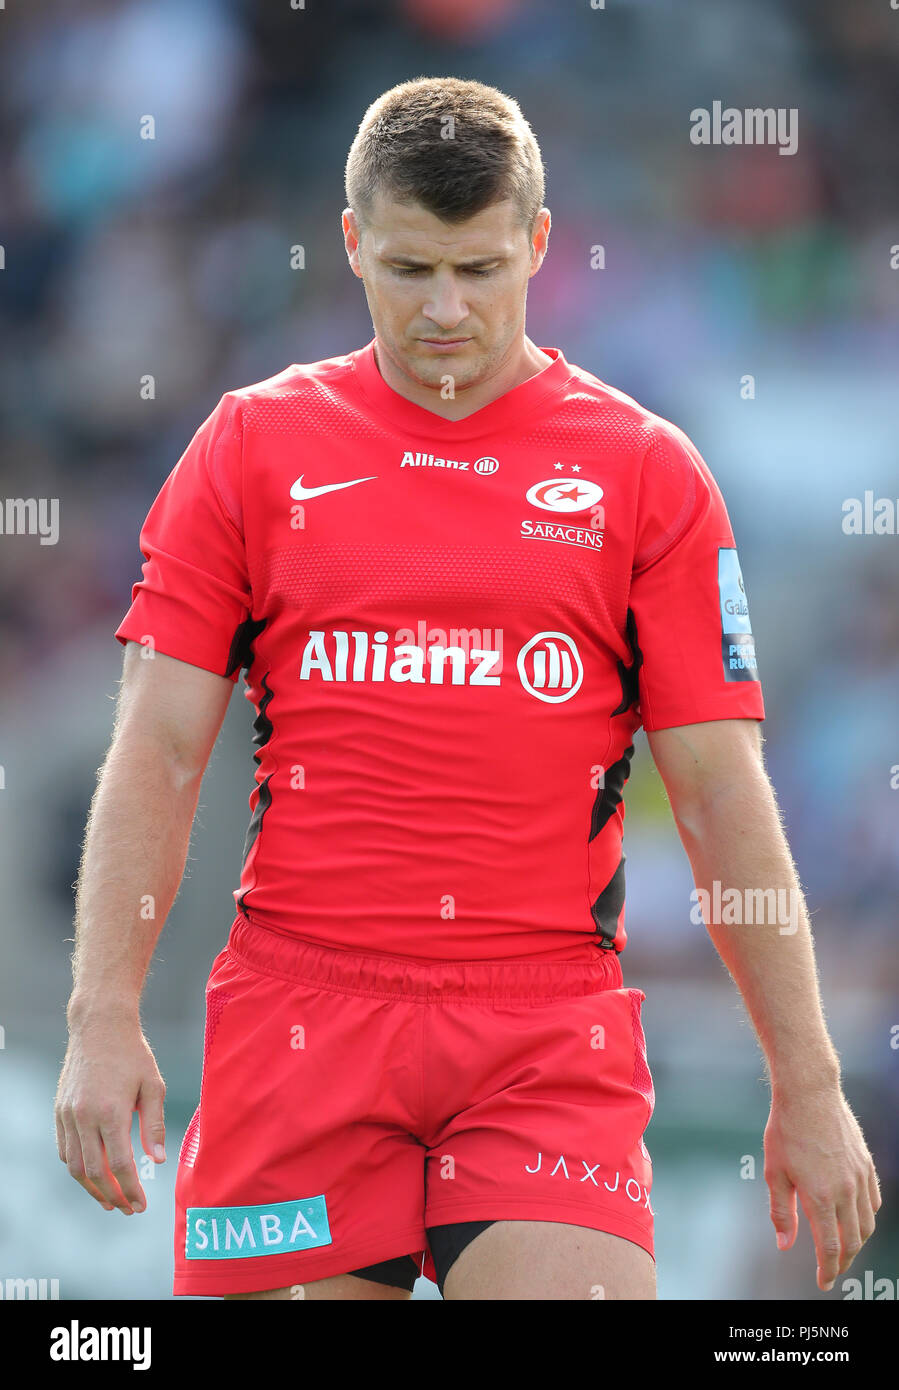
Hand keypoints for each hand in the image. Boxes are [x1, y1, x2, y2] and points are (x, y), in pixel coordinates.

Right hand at [55, 1008, 166, 1214]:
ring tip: (109, 1200)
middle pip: (94, 1172)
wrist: (99, 1025)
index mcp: (111, 1112)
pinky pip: (64, 1149)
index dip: (130, 1190)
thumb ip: (154, 1124)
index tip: (141, 1205)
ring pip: (74, 1166)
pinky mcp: (59, 1111)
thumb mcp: (153, 1085)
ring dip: (91, 1188)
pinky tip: (92, 1174)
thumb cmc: (132, 1054)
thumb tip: (157, 1160)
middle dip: (112, 1196)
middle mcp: (84, 1116)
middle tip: (127, 1210)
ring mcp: (68, 1115)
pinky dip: (77, 1167)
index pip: (120, 1165)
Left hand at [764, 1083, 880, 1291]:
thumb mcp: (774, 1172)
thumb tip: (784, 1244)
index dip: (828, 1271)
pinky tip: (857, 1218)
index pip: (829, 1248)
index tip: (823, 1283)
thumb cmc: (786, 1130)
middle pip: (852, 1241)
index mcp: (820, 1197)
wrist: (809, 1093)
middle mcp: (845, 1191)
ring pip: (867, 1223)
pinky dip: (868, 1216)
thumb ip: (782, 1212)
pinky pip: (874, 1200)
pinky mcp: (866, 1163)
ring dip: (858, 1242)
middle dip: (844, 1262)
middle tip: (833, 1270)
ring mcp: (859, 1177)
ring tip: (844, 1247)